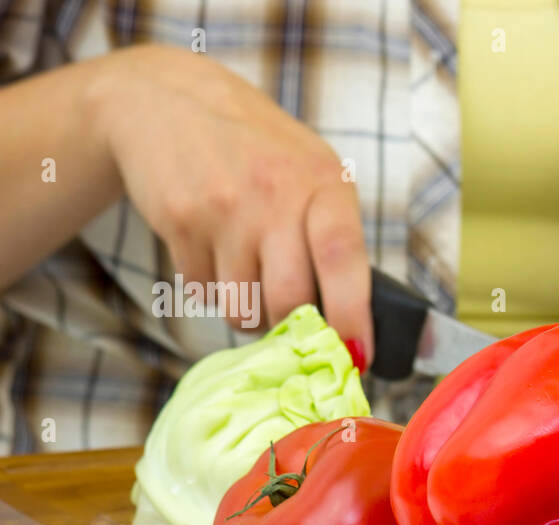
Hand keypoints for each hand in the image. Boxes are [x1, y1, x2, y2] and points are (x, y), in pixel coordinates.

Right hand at [86, 45, 371, 368]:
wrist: (167, 102)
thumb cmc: (258, 150)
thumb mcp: (312, 171)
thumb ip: (335, 234)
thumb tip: (355, 323)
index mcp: (323, 181)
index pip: (342, 256)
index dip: (352, 314)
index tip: (358, 355)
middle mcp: (274, 193)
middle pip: (289, 301)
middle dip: (293, 326)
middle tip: (294, 319)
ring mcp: (224, 208)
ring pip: (243, 308)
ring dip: (250, 310)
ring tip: (251, 270)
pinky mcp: (179, 222)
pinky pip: (204, 293)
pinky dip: (214, 289)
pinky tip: (215, 250)